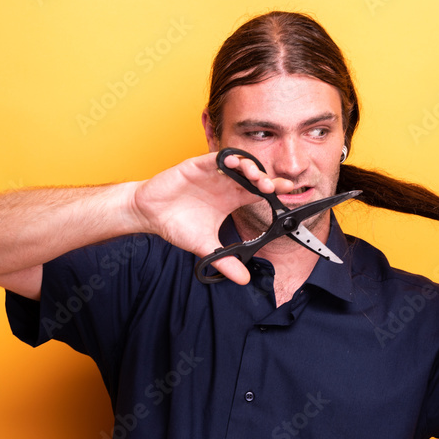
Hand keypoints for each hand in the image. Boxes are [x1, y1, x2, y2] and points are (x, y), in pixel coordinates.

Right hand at [132, 152, 293, 283]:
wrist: (150, 213)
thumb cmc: (176, 224)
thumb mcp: (205, 246)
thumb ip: (225, 262)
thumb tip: (243, 279)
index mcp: (231, 199)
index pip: (258, 192)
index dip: (274, 192)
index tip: (288, 195)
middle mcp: (225, 183)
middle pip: (253, 176)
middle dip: (267, 179)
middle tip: (275, 187)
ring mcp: (212, 173)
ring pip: (237, 163)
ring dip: (250, 168)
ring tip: (257, 177)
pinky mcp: (196, 166)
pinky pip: (214, 158)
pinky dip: (224, 158)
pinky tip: (233, 162)